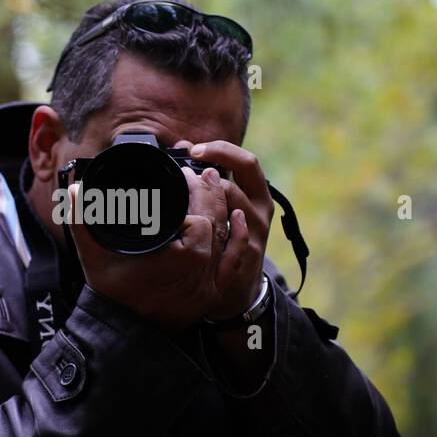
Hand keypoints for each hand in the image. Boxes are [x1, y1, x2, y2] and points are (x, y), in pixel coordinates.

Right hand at [69, 164, 230, 331]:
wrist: (123, 336)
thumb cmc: (109, 295)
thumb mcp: (95, 255)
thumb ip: (82, 220)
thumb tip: (72, 189)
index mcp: (184, 257)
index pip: (200, 213)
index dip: (193, 189)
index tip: (182, 174)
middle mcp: (203, 271)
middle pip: (217, 220)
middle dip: (208, 193)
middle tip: (199, 173)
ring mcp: (210, 285)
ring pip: (227, 238)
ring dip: (222, 210)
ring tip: (214, 187)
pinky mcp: (212, 295)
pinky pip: (235, 263)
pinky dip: (238, 240)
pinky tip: (238, 218)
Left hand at [189, 140, 274, 318]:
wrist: (238, 289)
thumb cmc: (227, 240)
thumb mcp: (227, 205)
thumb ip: (212, 179)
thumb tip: (183, 147)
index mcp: (258, 196)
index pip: (246, 163)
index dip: (221, 151)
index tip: (194, 150)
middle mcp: (259, 214)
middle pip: (229, 186)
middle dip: (199, 183)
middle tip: (177, 181)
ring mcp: (253, 236)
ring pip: (222, 209)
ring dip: (197, 204)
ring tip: (178, 205)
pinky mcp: (243, 256)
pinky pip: (221, 235)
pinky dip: (202, 228)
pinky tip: (188, 228)